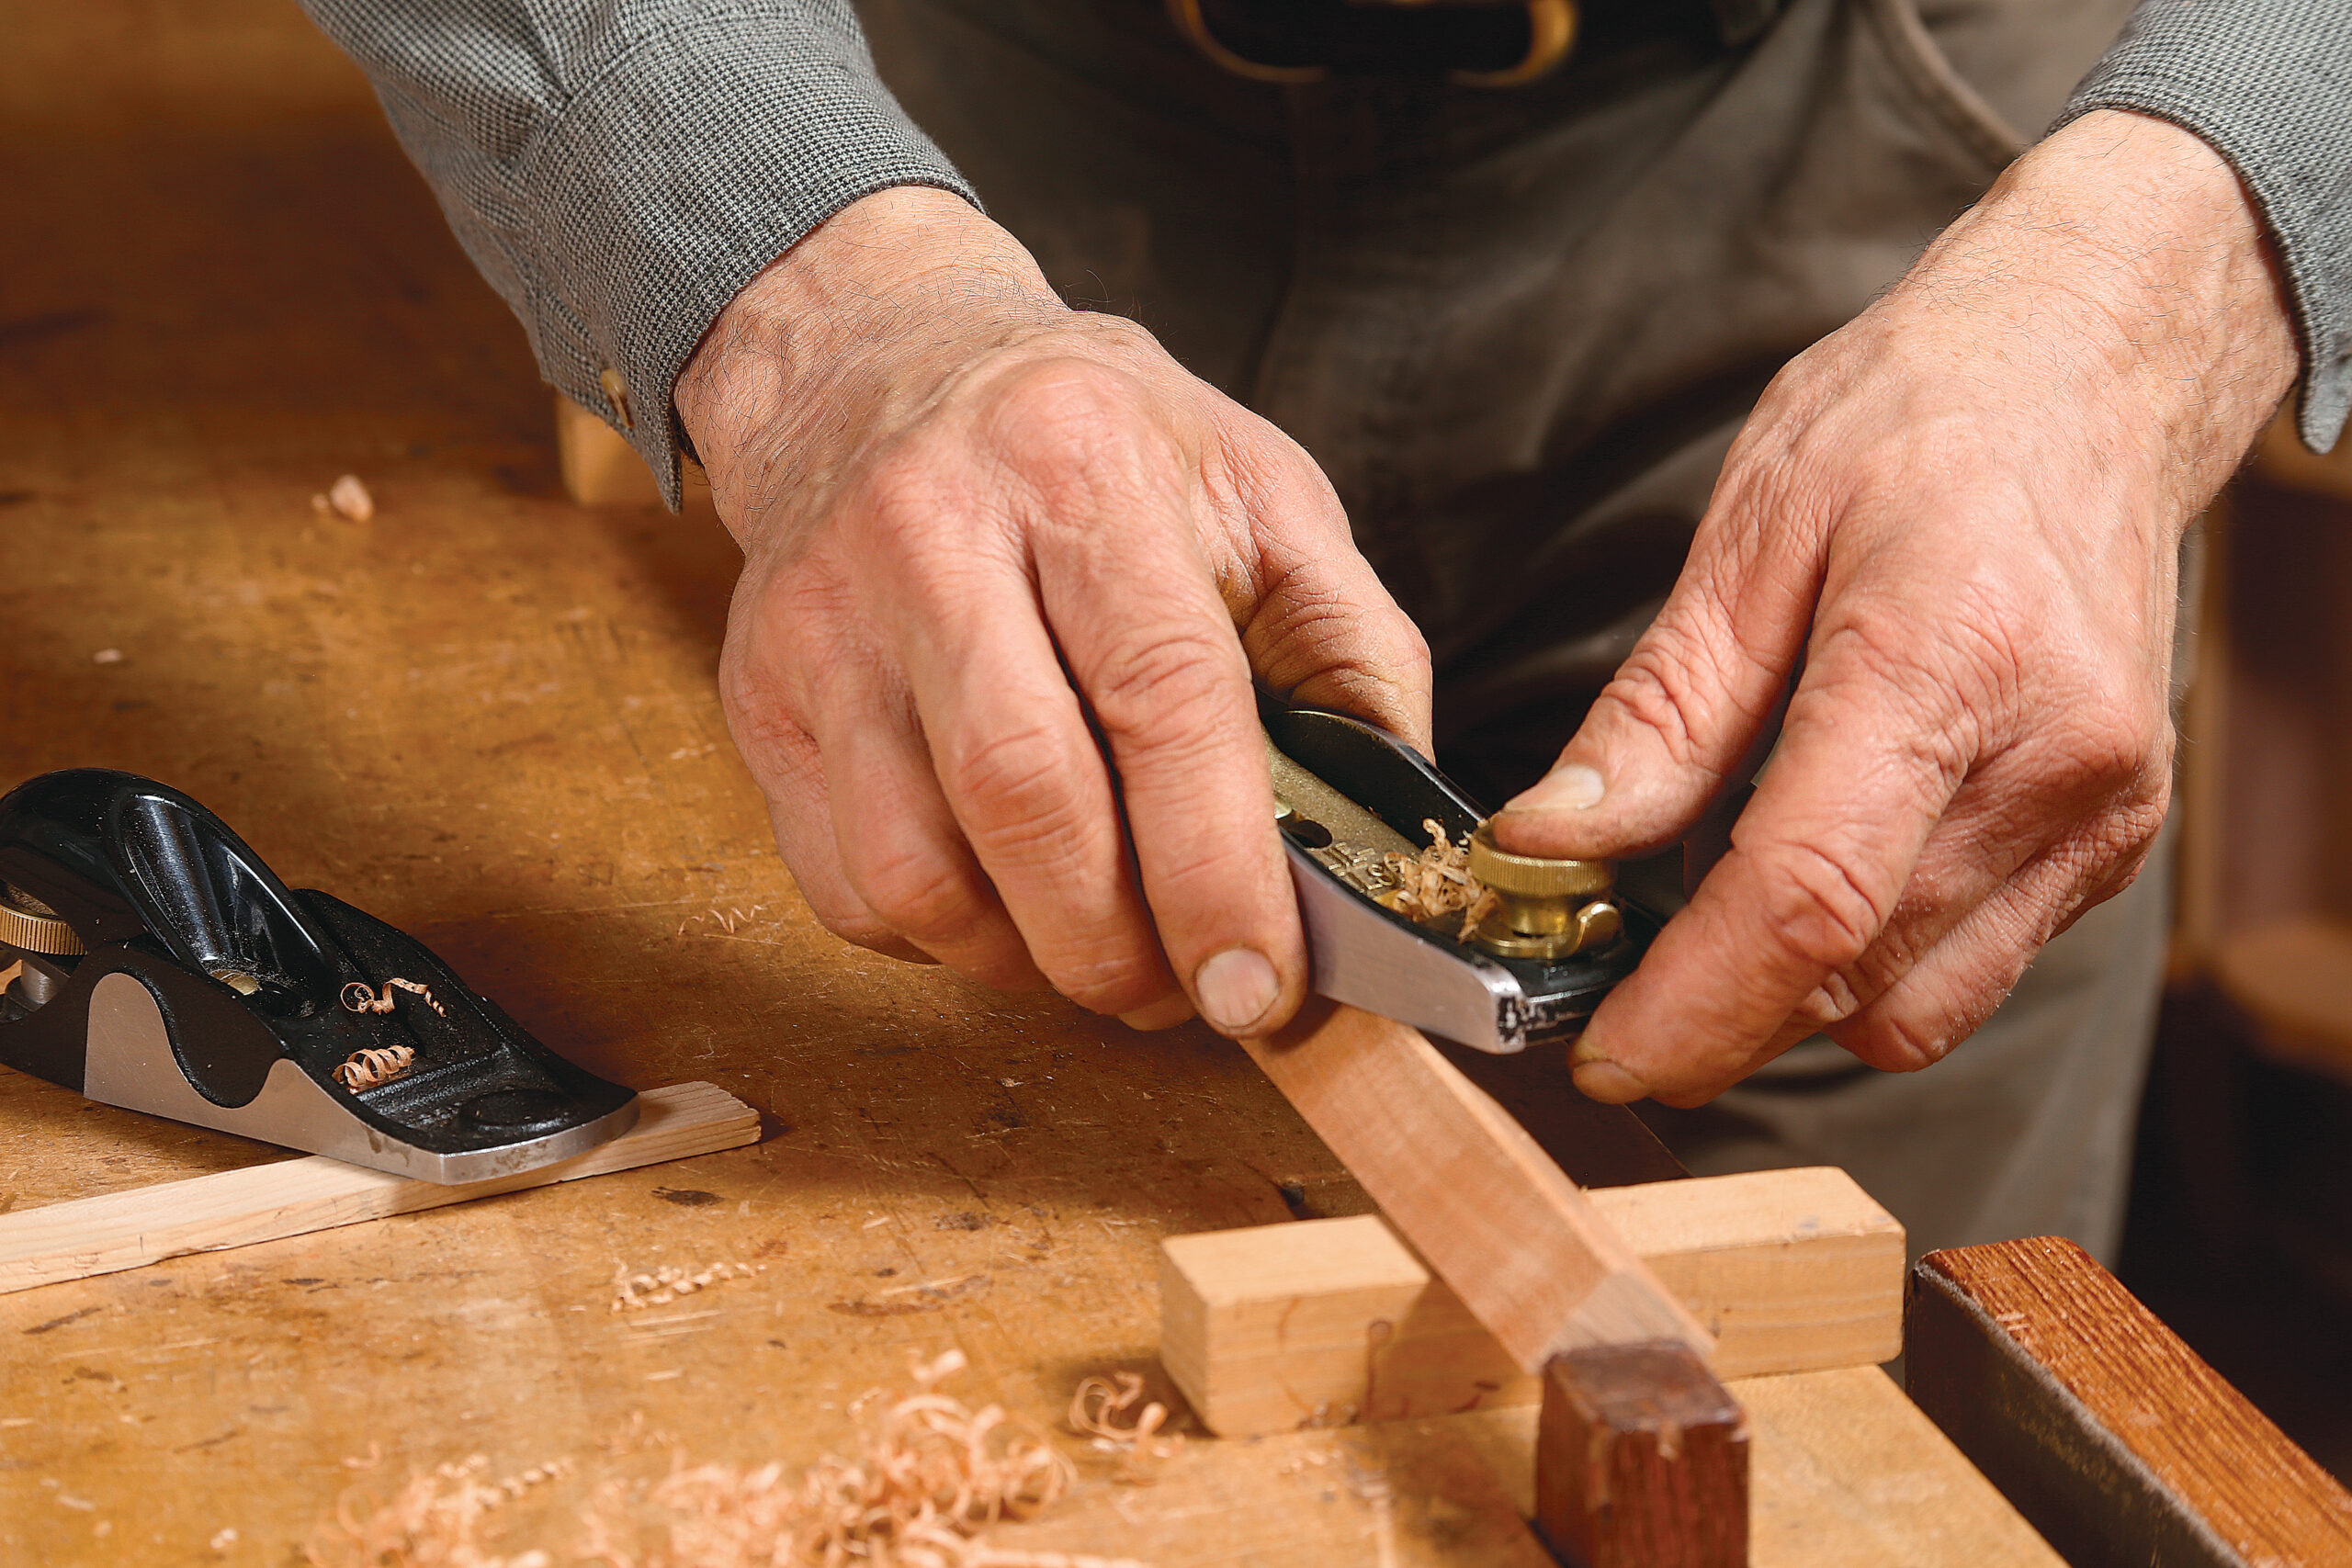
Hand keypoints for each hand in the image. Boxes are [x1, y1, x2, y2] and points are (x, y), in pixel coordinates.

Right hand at [675, 187, 1429, 1035]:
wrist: (880, 362)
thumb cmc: (1097, 448)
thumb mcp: (1261, 494)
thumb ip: (1351, 650)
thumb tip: (1385, 835)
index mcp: (1086, 475)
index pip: (1162, 698)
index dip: (1215, 870)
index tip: (1259, 987)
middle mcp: (934, 535)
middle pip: (1021, 795)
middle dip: (1115, 945)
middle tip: (1177, 992)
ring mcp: (826, 619)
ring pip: (913, 868)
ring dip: (1023, 959)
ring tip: (1095, 948)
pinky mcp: (759, 692)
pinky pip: (842, 883)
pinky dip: (936, 937)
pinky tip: (998, 897)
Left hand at [1494, 111, 2296, 1104]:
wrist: (2093, 370)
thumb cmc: (1916, 420)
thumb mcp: (1749, 534)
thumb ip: (1656, 714)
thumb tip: (1548, 845)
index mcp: (1948, 657)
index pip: (1809, 899)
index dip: (1690, 1005)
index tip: (1596, 1050)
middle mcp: (2054, 759)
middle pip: (1857, 979)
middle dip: (1716, 1016)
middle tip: (1605, 982)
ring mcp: (2102, 813)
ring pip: (1914, 1006)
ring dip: (1790, 1004)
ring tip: (1698, 921)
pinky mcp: (2111, 843)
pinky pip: (1967, 966)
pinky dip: (1865, 964)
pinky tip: (1801, 883)